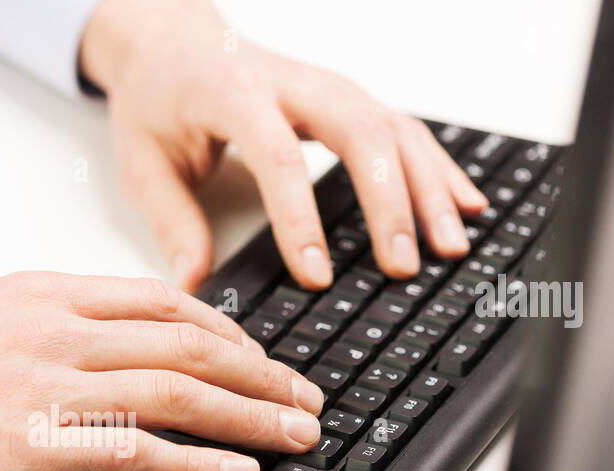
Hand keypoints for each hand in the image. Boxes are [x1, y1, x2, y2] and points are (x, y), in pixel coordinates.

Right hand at [0, 273, 325, 470]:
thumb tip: (115, 355)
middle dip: (261, 376)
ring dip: (248, 418)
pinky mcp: (23, 446)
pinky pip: (132, 449)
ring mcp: (38, 385)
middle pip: (187, 345)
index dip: (232, 334)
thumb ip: (48, 331)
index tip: (266, 362)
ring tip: (295, 439)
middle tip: (306, 404)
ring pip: (174, 392)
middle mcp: (49, 329)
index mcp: (40, 295)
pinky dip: (193, 462)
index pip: (164, 303)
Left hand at [80, 0, 488, 290]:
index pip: (278, 157)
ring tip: (452, 246)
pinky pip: (404, 131)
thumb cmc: (160, 101)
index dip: (300, 218)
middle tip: (404, 265)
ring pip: (393, 130)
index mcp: (234, 96)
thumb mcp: (144, 163)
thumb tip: (192, 286)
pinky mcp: (349, 100)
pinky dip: (439, 168)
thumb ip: (171, 223)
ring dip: (429, 189)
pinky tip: (468, 205)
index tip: (317, 274)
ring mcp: (329, 88)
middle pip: (359, 134)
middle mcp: (293, 85)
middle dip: (388, 203)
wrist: (173, 41)